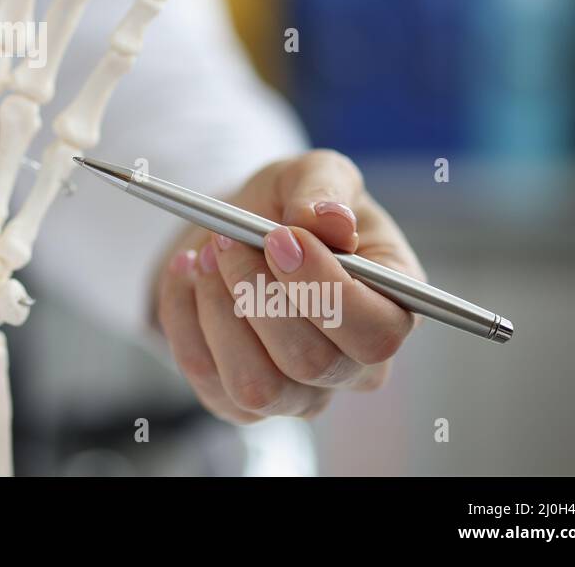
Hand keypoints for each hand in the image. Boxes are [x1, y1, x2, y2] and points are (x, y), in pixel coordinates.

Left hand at [154, 150, 425, 422]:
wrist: (238, 231)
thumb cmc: (291, 206)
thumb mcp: (313, 173)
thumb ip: (326, 188)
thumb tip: (331, 221)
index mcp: (391, 308)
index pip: (376, 333)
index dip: (325, 290)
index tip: (279, 239)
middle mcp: (353, 366)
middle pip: (311, 362)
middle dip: (257, 292)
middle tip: (227, 239)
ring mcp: (298, 394)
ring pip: (257, 385)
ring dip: (219, 311)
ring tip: (208, 255)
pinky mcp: (241, 401)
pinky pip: (205, 375)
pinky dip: (183, 317)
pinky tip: (186, 272)